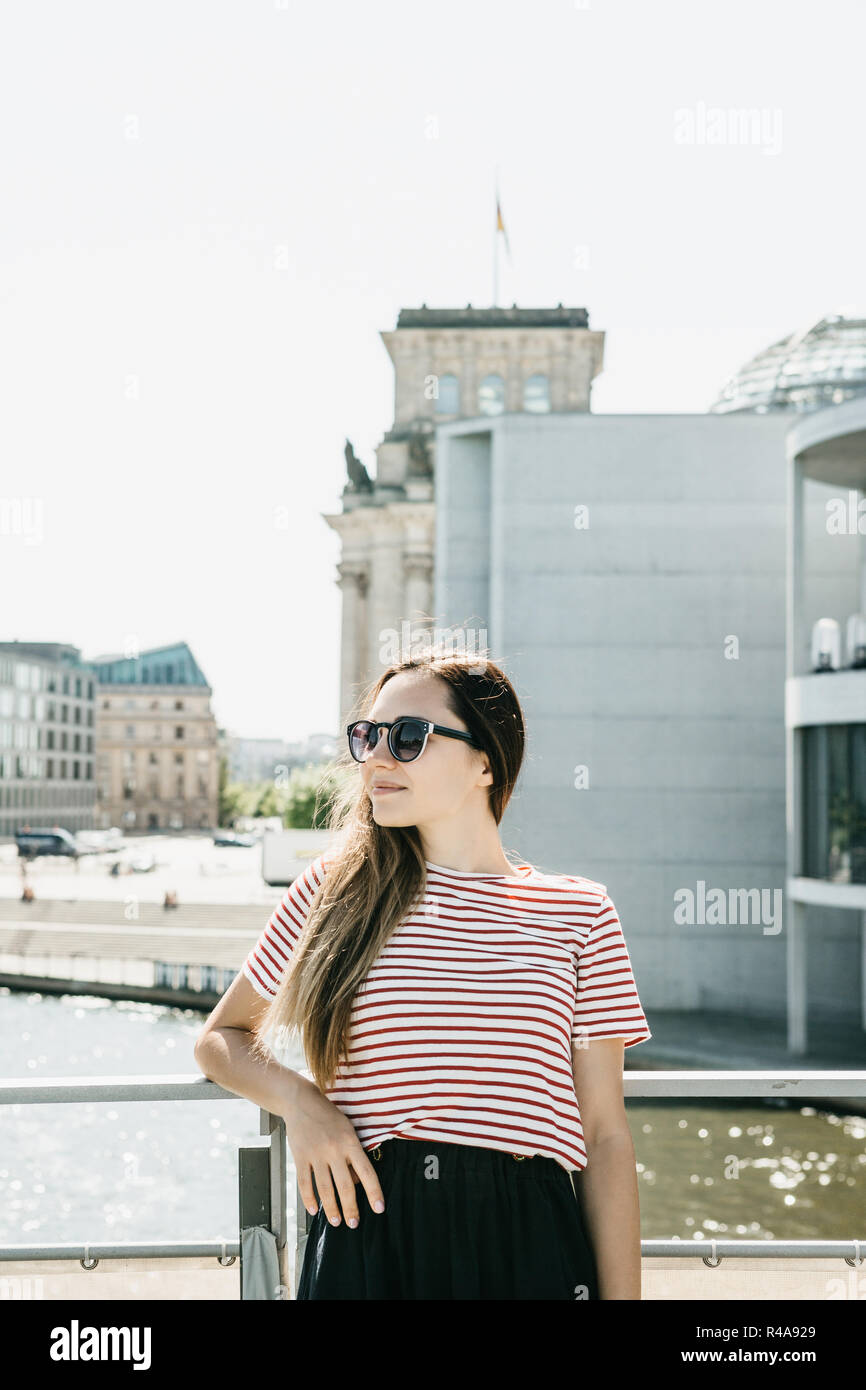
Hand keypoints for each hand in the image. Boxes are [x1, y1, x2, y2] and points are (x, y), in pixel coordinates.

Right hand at [282, 1077, 385, 1227]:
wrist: (301, 1101)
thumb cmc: (328, 1116)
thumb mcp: (347, 1130)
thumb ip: (352, 1156)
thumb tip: (357, 1183)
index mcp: (350, 1142)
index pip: (367, 1172)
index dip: (374, 1192)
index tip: (379, 1208)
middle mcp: (334, 1150)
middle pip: (345, 1186)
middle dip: (351, 1208)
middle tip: (354, 1224)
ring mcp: (316, 1154)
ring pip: (325, 1189)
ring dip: (331, 1208)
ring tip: (336, 1221)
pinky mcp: (300, 1157)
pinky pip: (305, 1183)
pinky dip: (309, 1199)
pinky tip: (314, 1210)